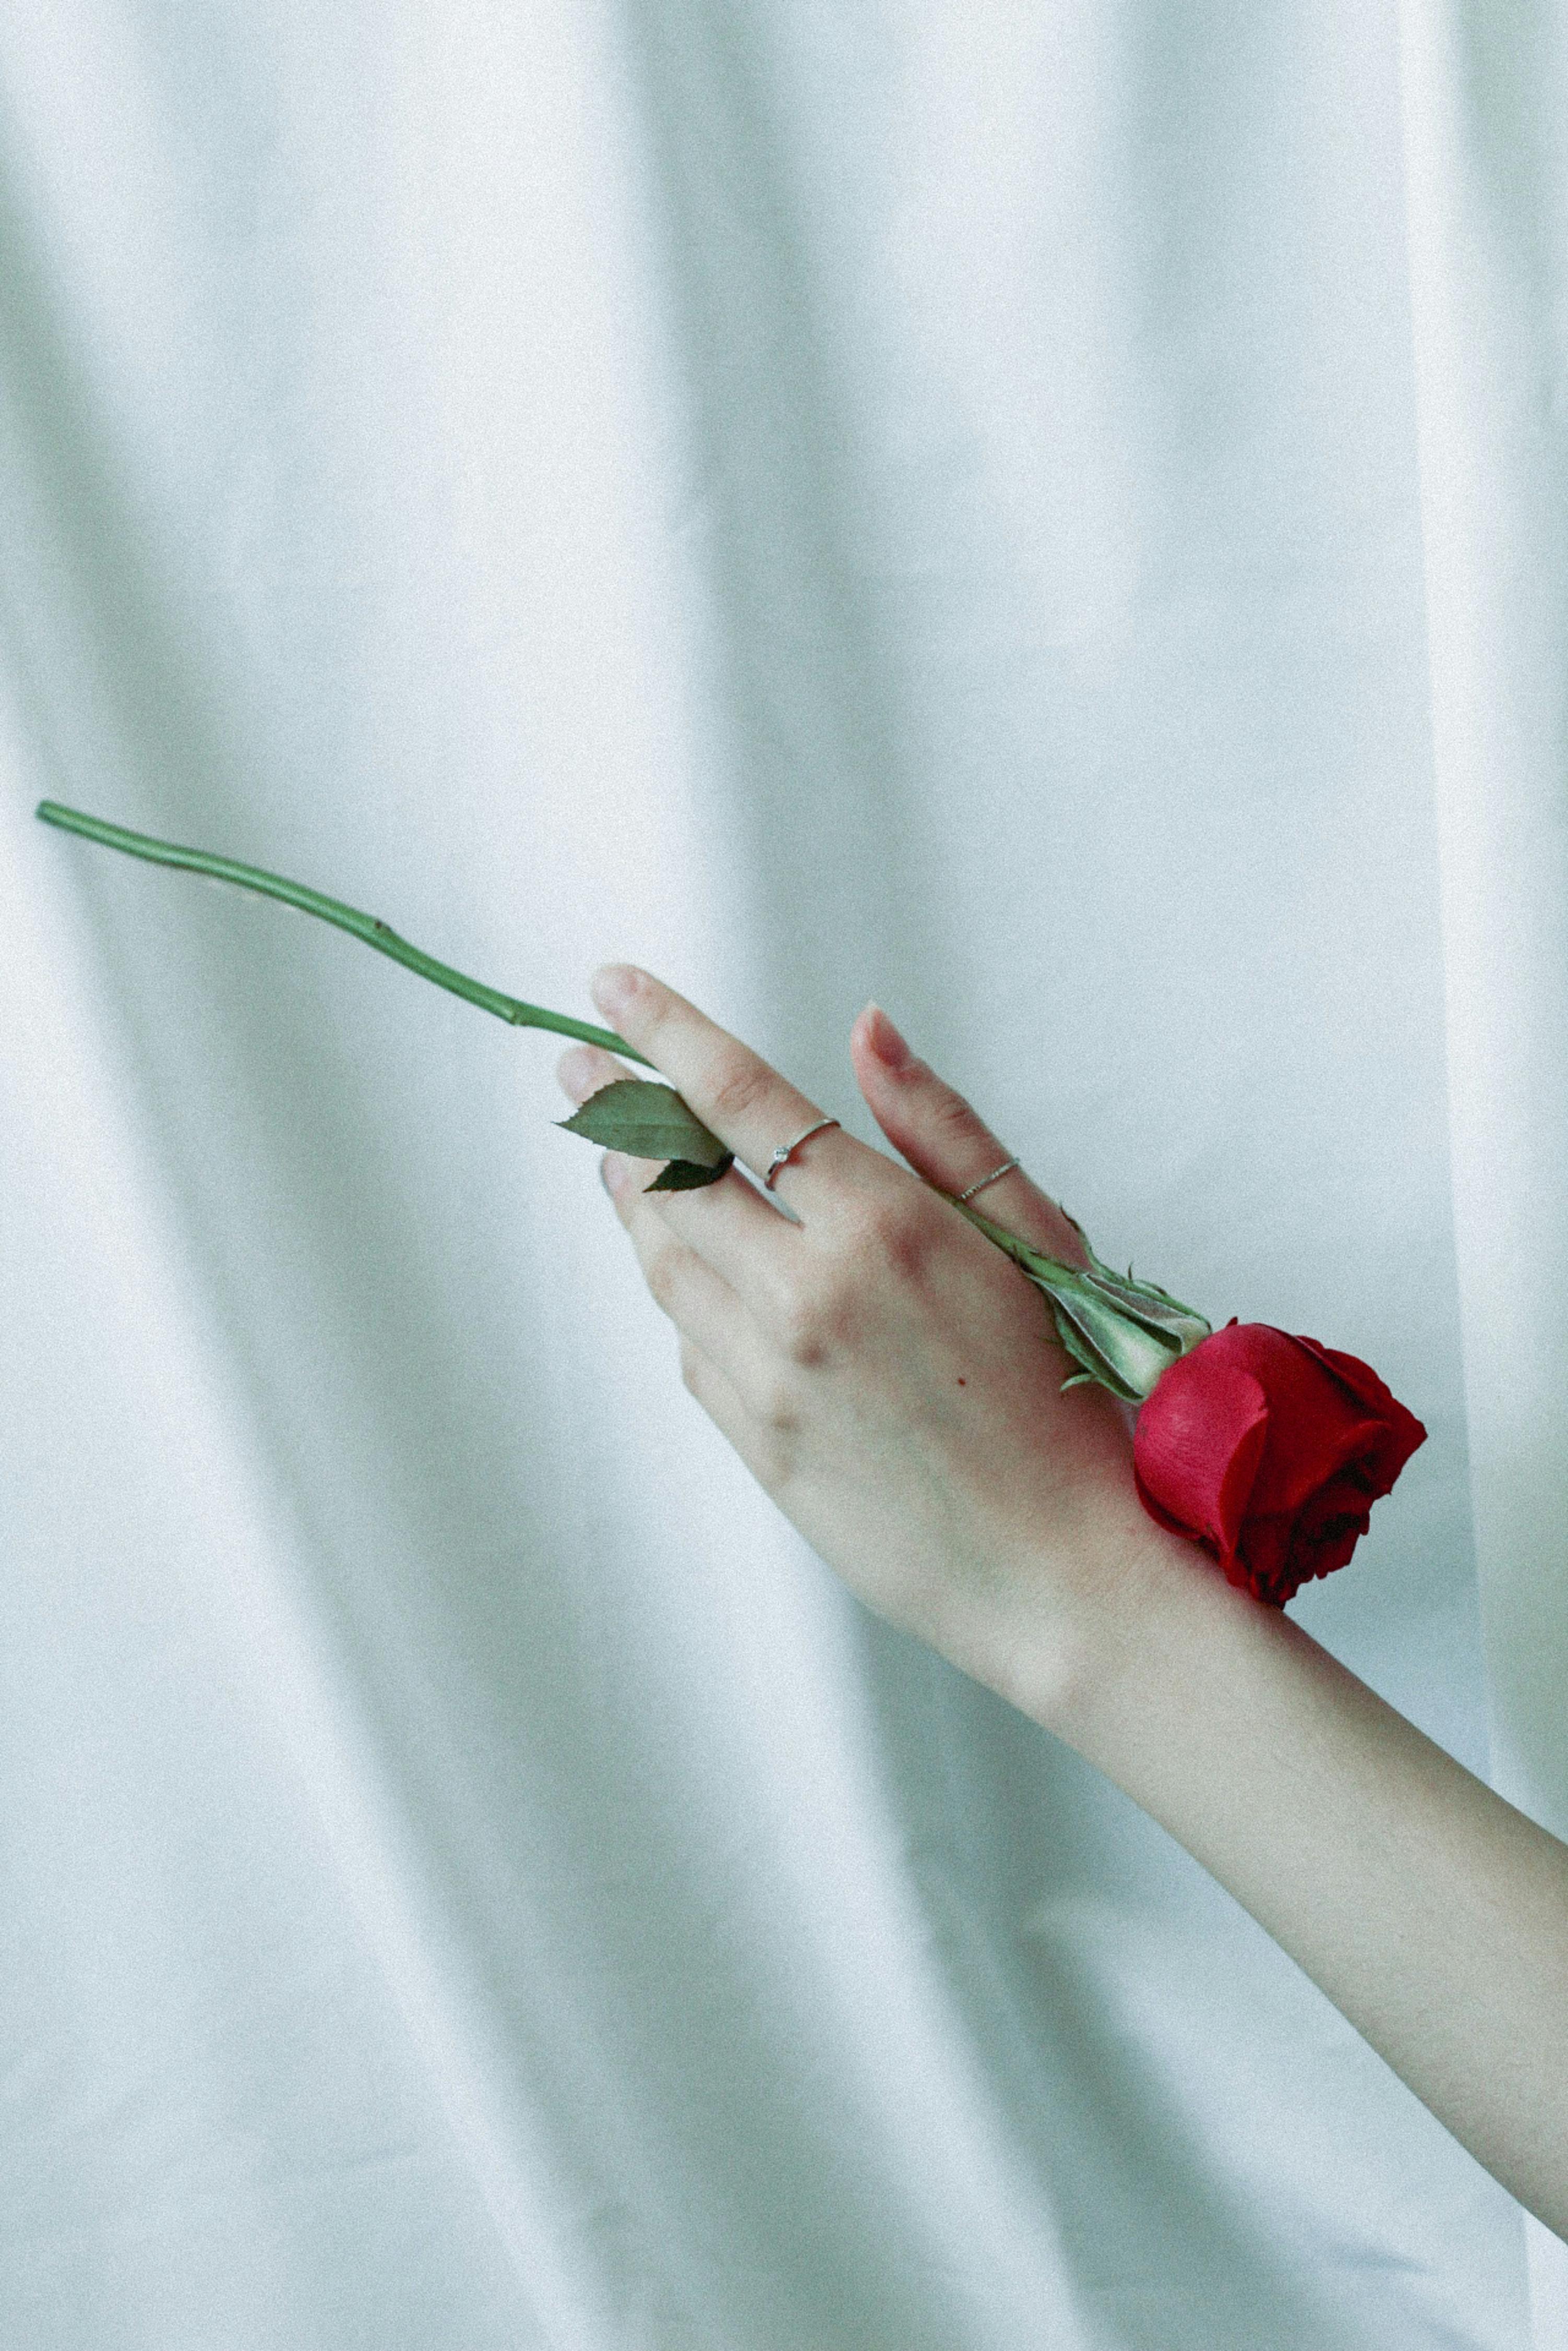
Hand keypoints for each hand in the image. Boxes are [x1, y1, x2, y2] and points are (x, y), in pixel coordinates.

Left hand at [557, 966, 1172, 1715]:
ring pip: (664, 1263)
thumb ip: (940, 1127)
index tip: (612, 988)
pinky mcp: (757, 1444)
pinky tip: (693, 1276)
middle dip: (618, 1112)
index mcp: (883, 1227)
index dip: (666, 1035)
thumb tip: (865, 1030)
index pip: (741, 1101)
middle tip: (583, 1074)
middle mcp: (808, 1296)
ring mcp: (772, 1377)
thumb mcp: (1033, 1237)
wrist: (1061, 1571)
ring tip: (620, 1159)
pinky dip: (683, 1297)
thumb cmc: (1071, 1394)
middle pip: (672, 1178)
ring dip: (633, 1201)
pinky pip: (692, 1348)